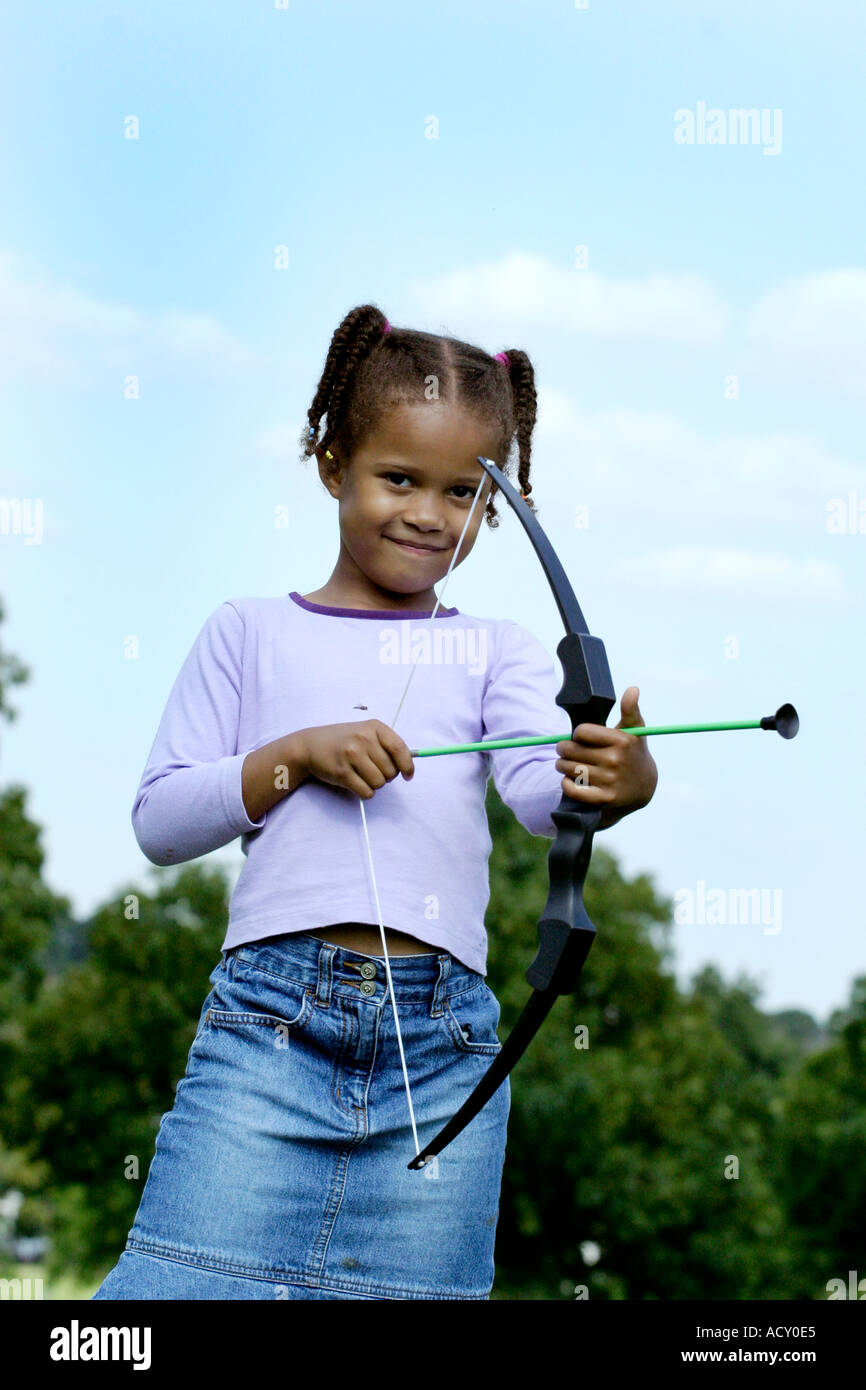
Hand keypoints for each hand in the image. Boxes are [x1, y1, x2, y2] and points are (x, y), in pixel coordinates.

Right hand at [296, 720, 414, 800]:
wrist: (311, 745)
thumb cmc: (344, 740)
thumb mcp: (366, 733)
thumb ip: (387, 745)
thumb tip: (409, 766)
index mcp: (374, 727)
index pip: (399, 748)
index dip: (407, 766)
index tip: (408, 775)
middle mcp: (363, 738)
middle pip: (391, 771)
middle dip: (386, 776)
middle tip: (373, 771)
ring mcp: (351, 755)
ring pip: (379, 783)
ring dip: (375, 784)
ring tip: (363, 775)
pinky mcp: (342, 772)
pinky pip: (366, 792)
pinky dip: (365, 792)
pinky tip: (356, 782)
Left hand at [555, 686, 657, 827]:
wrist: (644, 786)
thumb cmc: (633, 751)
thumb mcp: (635, 729)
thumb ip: (630, 708)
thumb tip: (633, 689)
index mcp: (621, 741)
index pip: (581, 731)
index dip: (577, 733)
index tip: (581, 737)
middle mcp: (615, 760)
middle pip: (571, 750)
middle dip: (563, 748)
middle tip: (564, 750)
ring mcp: (610, 781)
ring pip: (569, 769)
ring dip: (562, 765)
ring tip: (565, 763)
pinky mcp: (604, 798)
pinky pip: (574, 790)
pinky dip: (566, 784)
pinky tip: (569, 779)